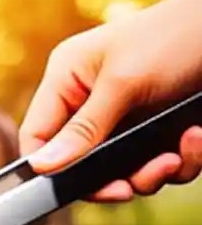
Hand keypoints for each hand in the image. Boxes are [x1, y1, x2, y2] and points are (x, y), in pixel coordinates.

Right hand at [20, 0, 201, 200]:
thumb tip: (41, 166)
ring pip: (122, 169)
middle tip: (134, 185)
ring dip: (153, 172)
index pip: (38, 135)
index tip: (81, 186)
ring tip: (179, 155)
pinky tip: (196, 138)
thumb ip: (82, 130)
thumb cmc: (175, 38)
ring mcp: (125, 117)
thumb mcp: (124, 84)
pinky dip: (182, 159)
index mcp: (67, 79)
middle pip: (80, 163)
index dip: (50, 166)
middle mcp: (90, 101)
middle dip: (113, 176)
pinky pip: (156, 163)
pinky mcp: (157, 128)